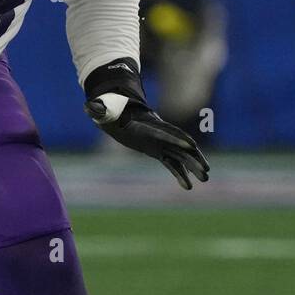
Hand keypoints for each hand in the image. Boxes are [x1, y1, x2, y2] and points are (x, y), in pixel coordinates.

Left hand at [83, 59, 208, 190]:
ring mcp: (161, 143)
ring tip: (206, 178)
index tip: (191, 145)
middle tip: (206, 169)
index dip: (177, 138)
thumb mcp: (104, 111)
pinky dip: (180, 174)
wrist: (118, 113)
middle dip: (193, 156)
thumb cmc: (110, 112)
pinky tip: (188, 187)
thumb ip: (99, 109)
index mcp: (147, 125)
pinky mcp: (158, 151)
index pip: (165, 131)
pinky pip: (172, 164)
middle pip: (180, 145)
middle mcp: (159, 134)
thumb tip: (89, 107)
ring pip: (181, 155)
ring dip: (193, 166)